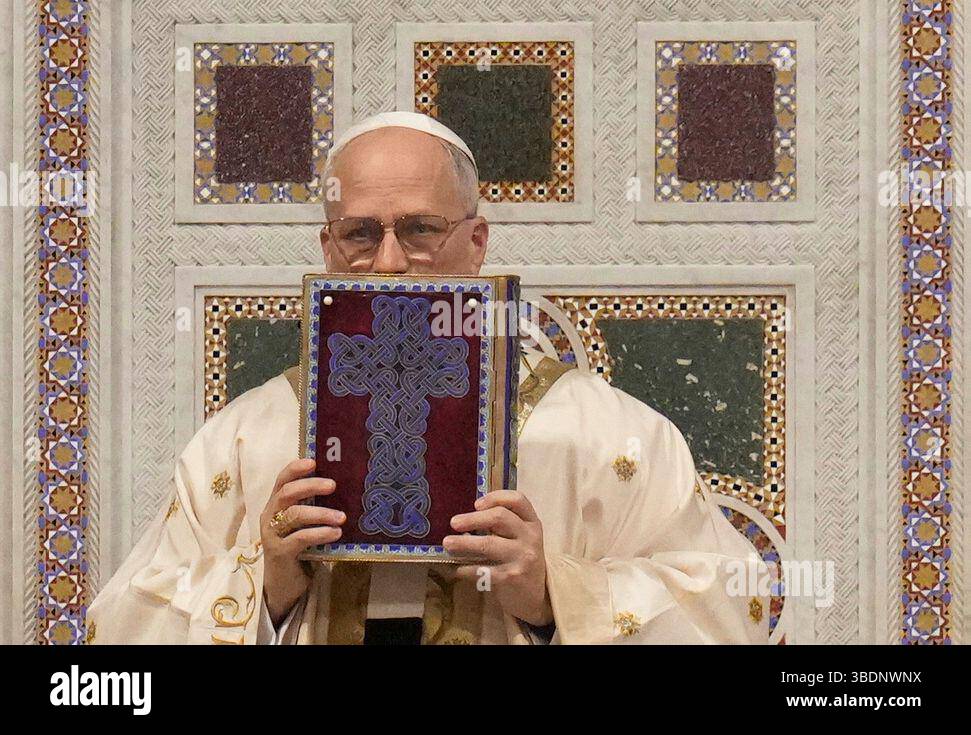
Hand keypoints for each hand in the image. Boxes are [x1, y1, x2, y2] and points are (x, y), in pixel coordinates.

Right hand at [260, 458, 344, 625]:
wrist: (284, 584)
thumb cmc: (299, 548)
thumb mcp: (304, 524)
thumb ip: (314, 506)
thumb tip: (344, 488)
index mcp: (275, 505)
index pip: (281, 480)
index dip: (295, 469)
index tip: (314, 462)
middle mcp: (270, 516)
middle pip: (286, 493)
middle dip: (310, 486)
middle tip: (333, 485)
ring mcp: (272, 535)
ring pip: (294, 515)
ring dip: (321, 513)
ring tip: (342, 517)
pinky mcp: (279, 553)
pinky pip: (300, 538)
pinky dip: (320, 533)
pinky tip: (336, 533)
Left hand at [445, 490, 552, 626]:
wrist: (535, 596)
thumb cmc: (521, 560)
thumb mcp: (521, 538)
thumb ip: (503, 525)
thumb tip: (466, 517)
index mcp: (532, 523)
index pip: (518, 500)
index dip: (496, 497)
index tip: (476, 504)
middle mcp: (530, 538)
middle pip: (500, 517)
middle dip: (473, 518)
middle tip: (454, 522)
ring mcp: (522, 558)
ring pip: (488, 543)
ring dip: (464, 542)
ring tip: (447, 543)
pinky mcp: (511, 578)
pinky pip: (482, 569)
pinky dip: (466, 569)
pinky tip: (457, 570)